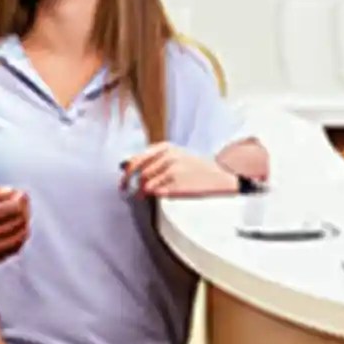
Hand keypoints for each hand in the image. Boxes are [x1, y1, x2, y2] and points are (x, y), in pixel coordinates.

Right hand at [0, 186, 29, 266]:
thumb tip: (12, 191)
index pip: (11, 209)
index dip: (20, 200)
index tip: (21, 194)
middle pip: (17, 222)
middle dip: (24, 209)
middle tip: (22, 202)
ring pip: (19, 237)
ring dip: (25, 223)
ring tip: (22, 214)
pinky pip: (13, 250)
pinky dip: (20, 237)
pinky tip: (18, 228)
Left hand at [120, 143, 237, 197]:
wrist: (220, 175)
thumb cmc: (197, 167)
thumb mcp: (176, 155)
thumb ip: (153, 159)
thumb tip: (126, 166)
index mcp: (166, 147)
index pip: (138, 159)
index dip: (127, 172)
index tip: (123, 181)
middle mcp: (168, 157)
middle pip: (140, 173)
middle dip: (131, 184)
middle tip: (127, 191)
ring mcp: (172, 171)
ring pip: (146, 184)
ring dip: (141, 192)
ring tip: (142, 196)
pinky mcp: (177, 186)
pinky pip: (156, 193)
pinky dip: (153, 196)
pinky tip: (156, 196)